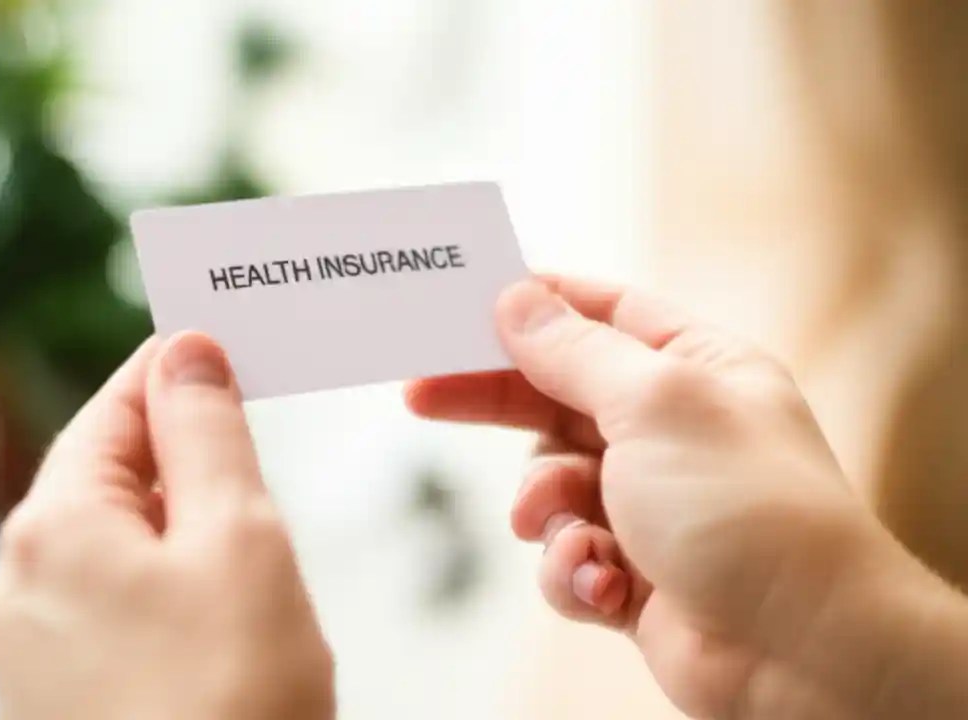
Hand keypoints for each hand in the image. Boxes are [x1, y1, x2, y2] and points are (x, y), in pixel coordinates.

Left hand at [0, 334, 333, 719]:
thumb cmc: (232, 704)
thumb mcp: (239, 539)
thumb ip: (207, 432)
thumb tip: (186, 353)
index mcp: (52, 527)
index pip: (114, 408)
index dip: (175, 373)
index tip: (226, 349)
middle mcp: (16, 585)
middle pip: (108, 480)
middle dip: (186, 465)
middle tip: (260, 467)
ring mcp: (26, 653)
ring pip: (112, 551)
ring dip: (180, 538)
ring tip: (251, 568)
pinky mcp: (51, 703)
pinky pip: (107, 614)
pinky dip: (162, 599)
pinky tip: (216, 635)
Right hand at [406, 276, 963, 717]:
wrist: (803, 651)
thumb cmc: (745, 508)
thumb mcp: (653, 402)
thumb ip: (574, 351)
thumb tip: (516, 300)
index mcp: (697, 370)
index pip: (603, 313)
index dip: (534, 304)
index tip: (463, 303)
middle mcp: (674, 430)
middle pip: (557, 395)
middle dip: (493, 401)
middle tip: (420, 393)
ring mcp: (652, 504)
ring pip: (550, 485)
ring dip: (548, 510)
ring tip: (570, 531)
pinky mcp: (634, 574)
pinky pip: (567, 556)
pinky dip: (575, 571)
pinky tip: (606, 587)